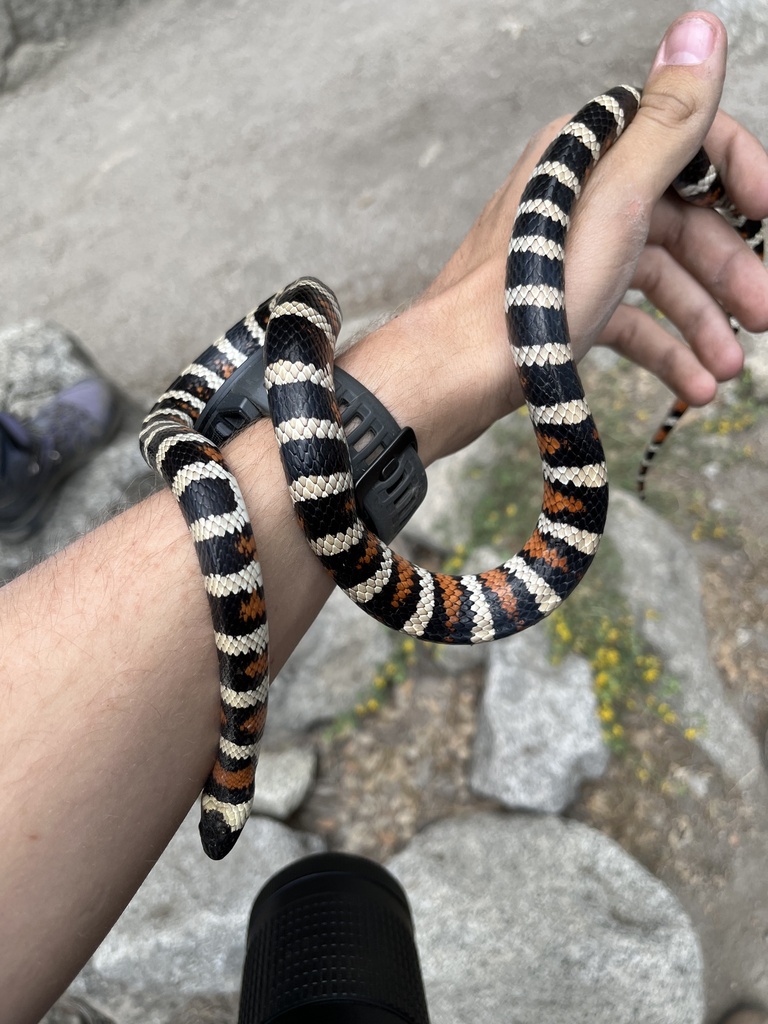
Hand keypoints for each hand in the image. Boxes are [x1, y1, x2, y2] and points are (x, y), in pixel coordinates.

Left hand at [342, 11, 767, 465]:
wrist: (455, 377)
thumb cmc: (527, 297)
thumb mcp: (615, 201)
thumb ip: (666, 122)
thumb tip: (699, 31)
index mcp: (590, 156)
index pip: (686, 140)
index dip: (737, 172)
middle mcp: (580, 197)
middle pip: (679, 220)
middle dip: (726, 271)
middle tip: (763, 317)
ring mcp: (572, 254)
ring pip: (657, 277)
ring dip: (701, 322)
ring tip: (726, 370)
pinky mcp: (563, 304)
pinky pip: (628, 320)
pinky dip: (663, 349)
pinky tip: (691, 385)